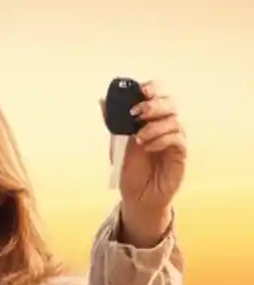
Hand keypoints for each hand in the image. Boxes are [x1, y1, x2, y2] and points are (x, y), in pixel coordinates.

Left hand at [100, 80, 185, 245]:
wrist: (137, 196)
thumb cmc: (129, 168)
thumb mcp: (117, 143)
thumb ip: (113, 122)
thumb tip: (103, 100)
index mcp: (151, 119)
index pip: (158, 95)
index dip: (152, 88)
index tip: (141, 90)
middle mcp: (165, 126)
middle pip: (170, 104)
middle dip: (153, 105)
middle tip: (137, 113)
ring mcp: (174, 139)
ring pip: (174, 120)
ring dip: (154, 126)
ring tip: (139, 139)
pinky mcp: (180, 154)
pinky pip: (177, 139)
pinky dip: (161, 139)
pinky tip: (148, 147)